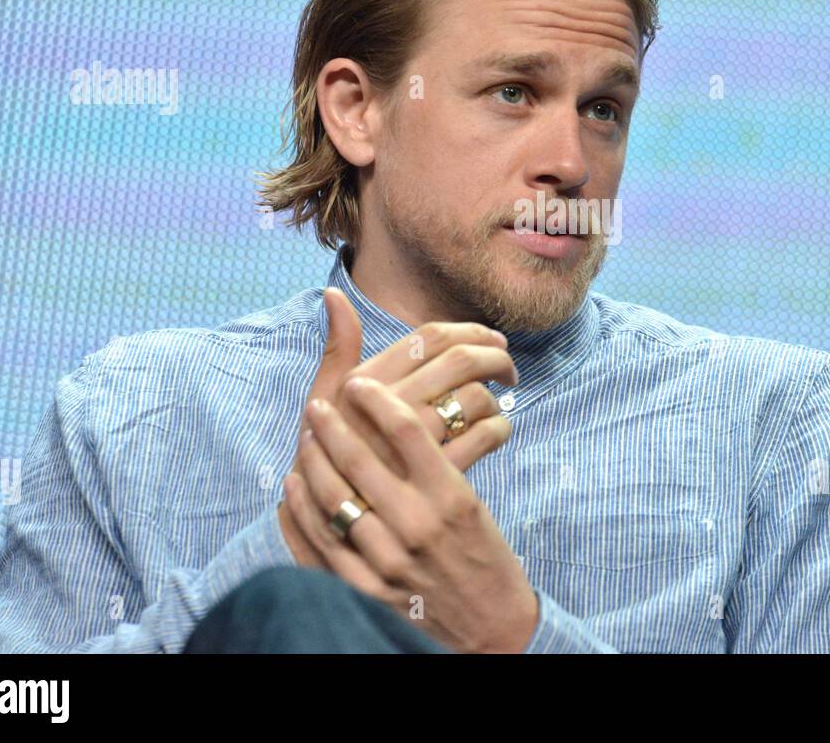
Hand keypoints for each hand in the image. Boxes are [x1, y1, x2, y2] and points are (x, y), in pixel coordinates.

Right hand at [279, 288, 517, 567]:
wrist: (336, 534)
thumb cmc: (329, 459)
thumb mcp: (322, 403)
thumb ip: (337, 349)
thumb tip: (334, 294)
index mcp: (362, 385)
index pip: (428, 336)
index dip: (468, 330)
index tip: (488, 338)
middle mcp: (386, 410)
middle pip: (460, 359)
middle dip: (494, 354)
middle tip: (507, 366)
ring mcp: (413, 448)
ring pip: (475, 396)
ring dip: (496, 394)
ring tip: (500, 401)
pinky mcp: (438, 483)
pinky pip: (486, 437)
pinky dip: (500, 427)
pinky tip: (497, 432)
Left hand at [283, 377, 537, 653]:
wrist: (492, 630)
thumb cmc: (485, 558)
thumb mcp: (474, 504)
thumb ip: (439, 462)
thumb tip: (404, 418)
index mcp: (452, 495)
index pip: (406, 428)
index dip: (376, 400)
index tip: (358, 384)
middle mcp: (419, 523)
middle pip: (361, 458)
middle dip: (331, 424)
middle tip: (317, 404)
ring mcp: (389, 558)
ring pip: (336, 496)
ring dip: (314, 460)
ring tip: (307, 438)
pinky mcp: (369, 588)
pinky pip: (325, 541)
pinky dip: (303, 508)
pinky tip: (294, 485)